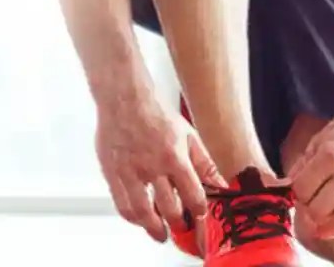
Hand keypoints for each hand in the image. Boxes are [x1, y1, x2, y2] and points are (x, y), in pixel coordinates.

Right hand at [95, 97, 226, 242]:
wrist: (125, 99)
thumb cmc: (157, 114)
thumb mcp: (189, 135)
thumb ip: (205, 164)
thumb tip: (221, 185)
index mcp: (175, 157)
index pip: (193, 196)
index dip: (199, 211)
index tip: (200, 215)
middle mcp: (152, 167)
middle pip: (170, 209)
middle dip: (179, 223)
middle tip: (182, 227)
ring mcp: (130, 172)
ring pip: (143, 212)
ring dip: (155, 228)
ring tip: (161, 234)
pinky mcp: (112, 173)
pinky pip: (121, 204)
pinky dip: (132, 218)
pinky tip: (139, 219)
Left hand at [286, 107, 333, 240]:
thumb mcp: (319, 140)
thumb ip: (303, 165)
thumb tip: (287, 188)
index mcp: (330, 155)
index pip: (303, 190)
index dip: (296, 195)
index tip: (298, 193)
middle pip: (321, 210)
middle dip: (309, 213)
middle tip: (308, 209)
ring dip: (329, 230)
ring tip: (320, 229)